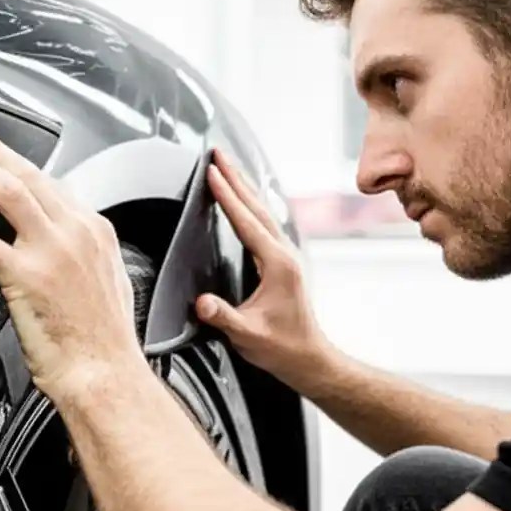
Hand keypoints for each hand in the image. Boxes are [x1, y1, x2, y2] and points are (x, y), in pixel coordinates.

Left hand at [0, 110, 145, 402]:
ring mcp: (52, 250)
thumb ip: (82, 255)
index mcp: (95, 231)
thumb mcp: (107, 284)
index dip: (18, 161)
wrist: (105, 375)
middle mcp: (76, 232)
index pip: (52, 182)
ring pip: (6, 190)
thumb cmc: (103, 342)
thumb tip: (60, 246)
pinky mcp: (26, 275)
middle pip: (27, 173)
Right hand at [195, 150, 329, 392]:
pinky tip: (241, 200)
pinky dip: (249, 204)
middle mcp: (284, 254)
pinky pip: (263, 223)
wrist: (308, 359)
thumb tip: (201, 303)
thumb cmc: (281, 348)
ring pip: (261, 211)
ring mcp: (285, 256)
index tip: (211, 172)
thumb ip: (224, 317)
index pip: (246, 221)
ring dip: (242, 186)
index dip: (227, 196)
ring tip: (224, 166)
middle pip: (256, 206)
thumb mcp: (248, 335)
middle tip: (216, 152)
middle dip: (235, 177)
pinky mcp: (281, 262)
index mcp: (277, 264)